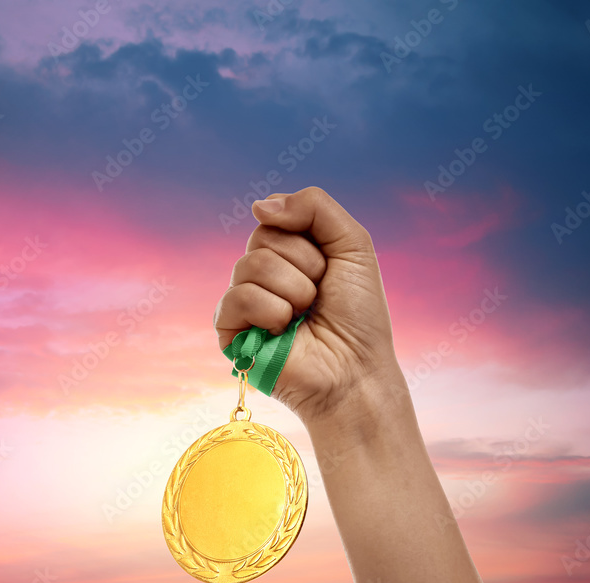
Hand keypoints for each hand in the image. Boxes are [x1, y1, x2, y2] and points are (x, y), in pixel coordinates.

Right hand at [213, 186, 402, 427]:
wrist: (356, 369)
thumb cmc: (359, 316)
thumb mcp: (352, 244)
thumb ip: (314, 206)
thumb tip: (258, 205)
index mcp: (286, 254)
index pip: (275, 217)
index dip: (308, 239)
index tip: (329, 268)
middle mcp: (261, 275)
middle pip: (262, 237)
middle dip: (304, 265)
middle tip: (318, 297)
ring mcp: (244, 302)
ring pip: (251, 265)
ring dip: (293, 290)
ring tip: (304, 316)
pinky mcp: (230, 331)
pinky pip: (236, 298)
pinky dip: (270, 312)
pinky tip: (282, 332)